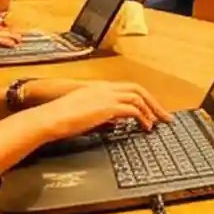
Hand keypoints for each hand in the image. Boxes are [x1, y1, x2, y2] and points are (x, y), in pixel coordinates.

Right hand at [23, 81, 172, 140]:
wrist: (50, 118)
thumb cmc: (61, 117)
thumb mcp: (84, 112)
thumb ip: (101, 113)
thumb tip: (115, 120)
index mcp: (99, 87)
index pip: (127, 88)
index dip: (141, 98)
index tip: (150, 108)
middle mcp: (105, 88)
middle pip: (138, 90)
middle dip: (153, 102)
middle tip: (164, 115)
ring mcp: (107, 95)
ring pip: (138, 97)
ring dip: (150, 110)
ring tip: (157, 123)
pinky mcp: (108, 106)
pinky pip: (133, 109)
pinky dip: (142, 117)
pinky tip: (145, 126)